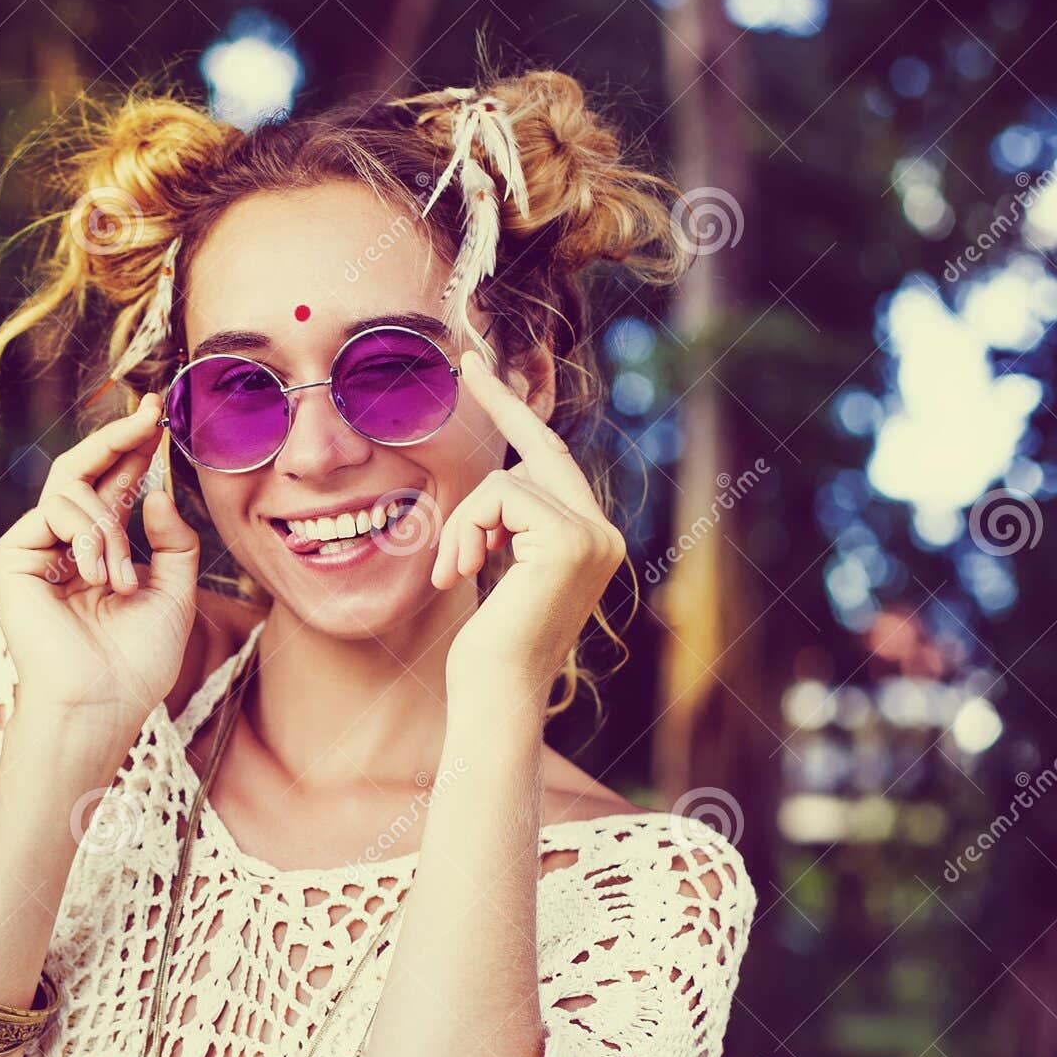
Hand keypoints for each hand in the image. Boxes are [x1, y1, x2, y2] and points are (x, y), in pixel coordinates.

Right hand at [0, 394, 199, 731]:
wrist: (103, 702)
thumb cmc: (139, 661)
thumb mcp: (176, 592)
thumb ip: (173, 541)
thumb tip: (158, 491)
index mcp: (98, 552)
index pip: (113, 486)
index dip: (134, 449)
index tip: (159, 414)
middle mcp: (62, 546)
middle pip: (82, 470)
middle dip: (119, 438)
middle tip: (151, 414)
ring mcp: (33, 550)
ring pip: (73, 492)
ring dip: (111, 531)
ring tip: (123, 583)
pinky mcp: (10, 559)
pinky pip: (55, 512)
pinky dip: (88, 540)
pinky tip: (100, 580)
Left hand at [432, 353, 624, 710]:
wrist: (494, 695)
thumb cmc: (487, 648)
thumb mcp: (499, 573)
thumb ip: (511, 530)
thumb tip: (502, 487)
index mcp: (589, 539)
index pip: (553, 463)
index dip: (520, 416)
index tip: (484, 374)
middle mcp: (602, 532)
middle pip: (542, 449)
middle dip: (503, 403)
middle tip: (465, 361)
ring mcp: (593, 534)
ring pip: (504, 484)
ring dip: (461, 527)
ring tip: (454, 573)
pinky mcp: (570, 538)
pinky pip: (498, 500)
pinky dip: (466, 532)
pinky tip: (463, 576)